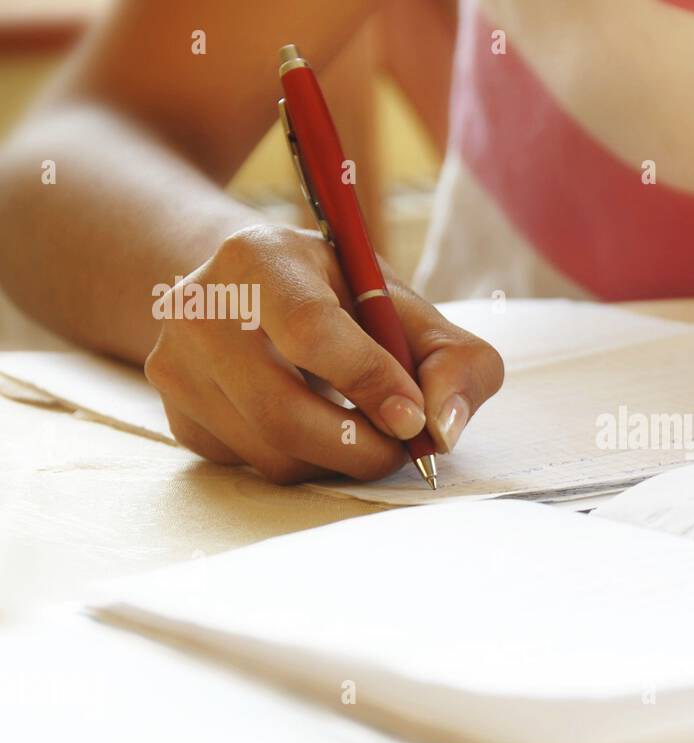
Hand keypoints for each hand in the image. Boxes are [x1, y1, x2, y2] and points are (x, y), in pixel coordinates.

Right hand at [144, 224, 502, 482]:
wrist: (251, 295)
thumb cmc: (341, 299)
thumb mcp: (403, 306)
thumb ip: (453, 358)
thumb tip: (444, 428)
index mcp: (259, 258)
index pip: (312, 331)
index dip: (370, 383)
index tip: (415, 419)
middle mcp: (199, 309)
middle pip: (282, 412)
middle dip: (361, 446)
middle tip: (404, 447)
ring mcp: (175, 366)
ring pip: (272, 453)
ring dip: (338, 461)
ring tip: (366, 431)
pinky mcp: (178, 416)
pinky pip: (256, 468)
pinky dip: (306, 464)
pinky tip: (319, 428)